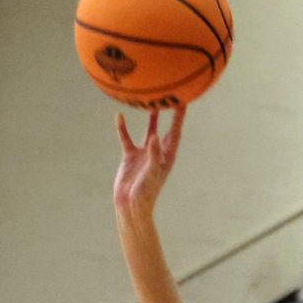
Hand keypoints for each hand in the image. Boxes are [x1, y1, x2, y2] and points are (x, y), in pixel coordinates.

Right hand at [114, 106, 185, 222]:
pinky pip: (126, 139)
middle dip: (168, 114)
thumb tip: (155, 136)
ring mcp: (144, 154)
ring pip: (148, 131)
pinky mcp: (130, 156)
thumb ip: (154, 154)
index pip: (175, 133)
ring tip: (149, 102)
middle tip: (169, 96)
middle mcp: (157, 153)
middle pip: (165, 129)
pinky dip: (123, 128)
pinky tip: (120, 116)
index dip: (178, 118)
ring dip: (150, 118)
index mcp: (167, 157)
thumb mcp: (151, 173)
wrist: (130, 206)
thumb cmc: (145, 193)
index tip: (182, 102)